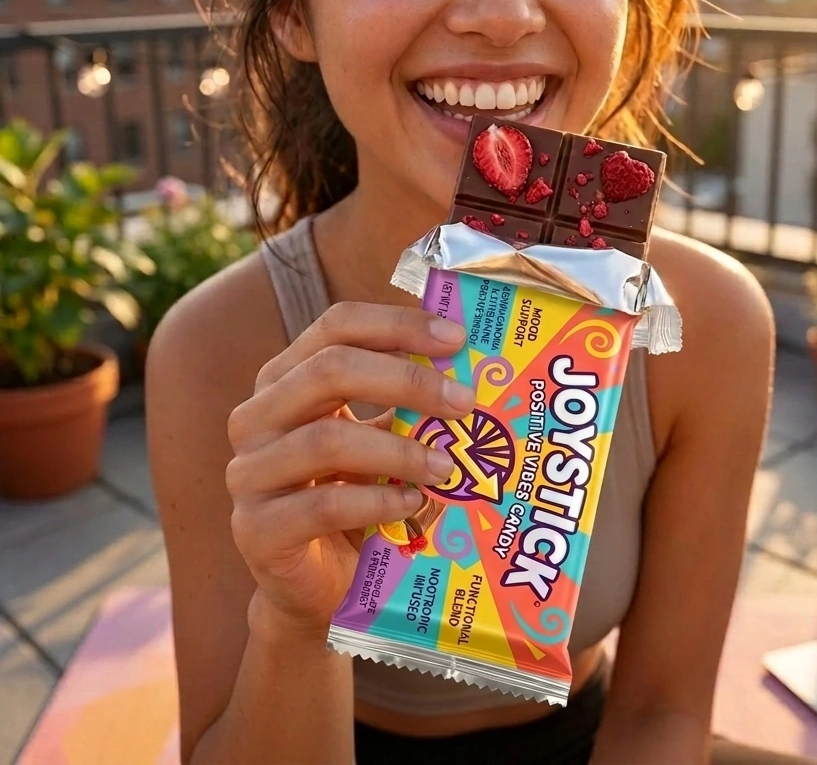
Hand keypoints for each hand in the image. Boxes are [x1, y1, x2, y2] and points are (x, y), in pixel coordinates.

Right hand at [225, 302, 472, 639]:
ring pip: (327, 440)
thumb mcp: (380, 439)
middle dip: (407, 380)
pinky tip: (413, 503)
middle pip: (329, 371)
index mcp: (285, 379)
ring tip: (447, 465)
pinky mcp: (256, 530)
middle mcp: (257, 417)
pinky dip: (377, 500)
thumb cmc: (355, 497)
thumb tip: (472, 373)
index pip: (336, 326)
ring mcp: (249, 473)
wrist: (318, 586)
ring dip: (399, 450)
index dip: (396, 324)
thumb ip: (407, 405)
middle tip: (464, 400)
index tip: (456, 337)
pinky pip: (323, 505)